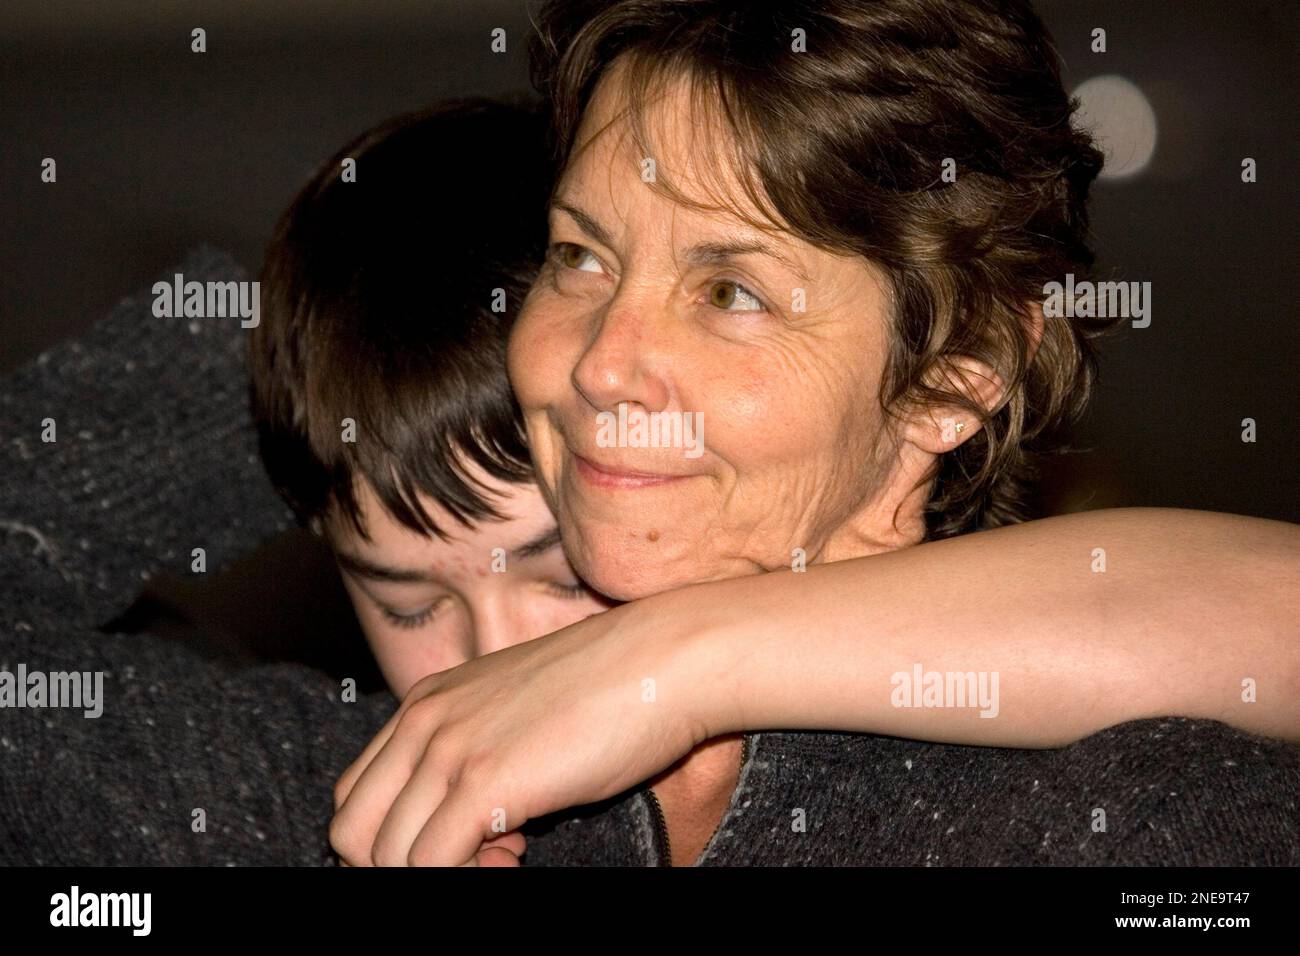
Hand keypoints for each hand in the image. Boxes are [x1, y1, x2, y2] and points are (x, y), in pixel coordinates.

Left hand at [330, 596, 726, 865]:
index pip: (358, 792)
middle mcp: (423, 720)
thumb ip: (478, 751)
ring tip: (506, 854)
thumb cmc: (612, 687)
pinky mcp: (482, 781)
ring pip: (383, 856)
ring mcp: (448, 749)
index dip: (397, 837)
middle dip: (398, 866)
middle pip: (351, 830)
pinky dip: (466, 879)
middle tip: (475, 856)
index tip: (467, 839)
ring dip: (438, 873)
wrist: (664, 660)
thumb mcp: (520, 711)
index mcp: (427, 702)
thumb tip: (474, 825)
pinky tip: (519, 854)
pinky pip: (427, 865)